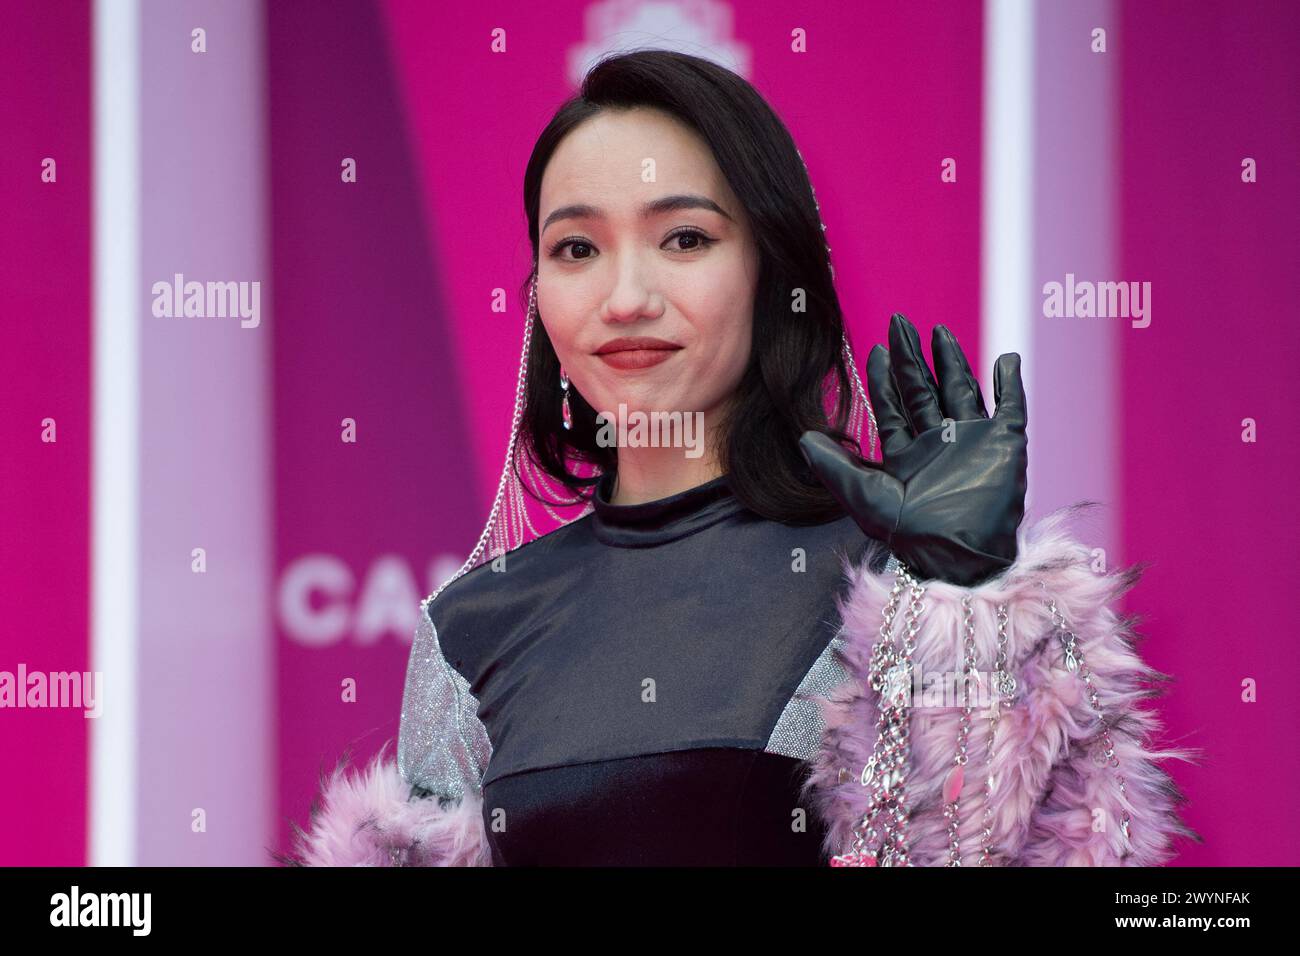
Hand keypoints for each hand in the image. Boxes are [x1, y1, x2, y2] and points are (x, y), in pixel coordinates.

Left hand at [799, 313, 1027, 586]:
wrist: (958, 555)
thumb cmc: (910, 535)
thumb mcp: (863, 496)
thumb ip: (834, 465)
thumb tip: (802, 437)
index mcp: (907, 454)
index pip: (893, 407)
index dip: (884, 378)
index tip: (874, 349)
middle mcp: (938, 444)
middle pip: (923, 390)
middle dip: (912, 358)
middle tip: (900, 323)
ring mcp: (971, 442)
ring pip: (961, 391)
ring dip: (952, 361)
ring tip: (939, 332)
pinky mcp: (1005, 445)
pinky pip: (1010, 407)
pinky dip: (1009, 384)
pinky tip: (1004, 360)